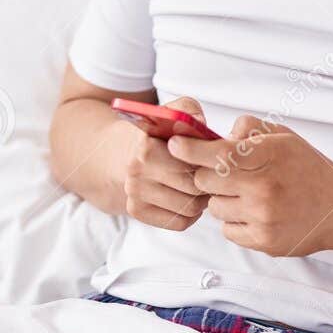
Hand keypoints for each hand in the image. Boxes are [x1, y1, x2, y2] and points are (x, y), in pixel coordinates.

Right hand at [113, 96, 210, 231]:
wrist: (120, 153)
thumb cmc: (154, 134)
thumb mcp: (169, 113)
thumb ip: (187, 110)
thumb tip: (200, 121)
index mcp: (147, 150)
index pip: (194, 167)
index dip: (209, 164)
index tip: (212, 160)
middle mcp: (136, 174)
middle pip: (194, 190)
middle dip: (208, 183)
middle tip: (211, 175)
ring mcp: (135, 195)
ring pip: (190, 209)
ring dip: (201, 199)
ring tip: (199, 185)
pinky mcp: (137, 211)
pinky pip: (179, 222)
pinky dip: (189, 214)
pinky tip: (187, 198)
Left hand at [167, 114, 332, 255]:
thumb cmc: (308, 168)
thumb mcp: (284, 137)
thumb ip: (249, 129)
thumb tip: (215, 136)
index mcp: (268, 156)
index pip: (216, 153)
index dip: (189, 149)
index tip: (173, 144)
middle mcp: (263, 188)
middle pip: (206, 181)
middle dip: (207, 175)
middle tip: (223, 173)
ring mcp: (263, 217)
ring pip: (214, 207)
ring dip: (222, 200)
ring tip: (247, 194)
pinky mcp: (264, 242)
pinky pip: (228, 230)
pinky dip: (234, 221)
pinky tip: (255, 213)